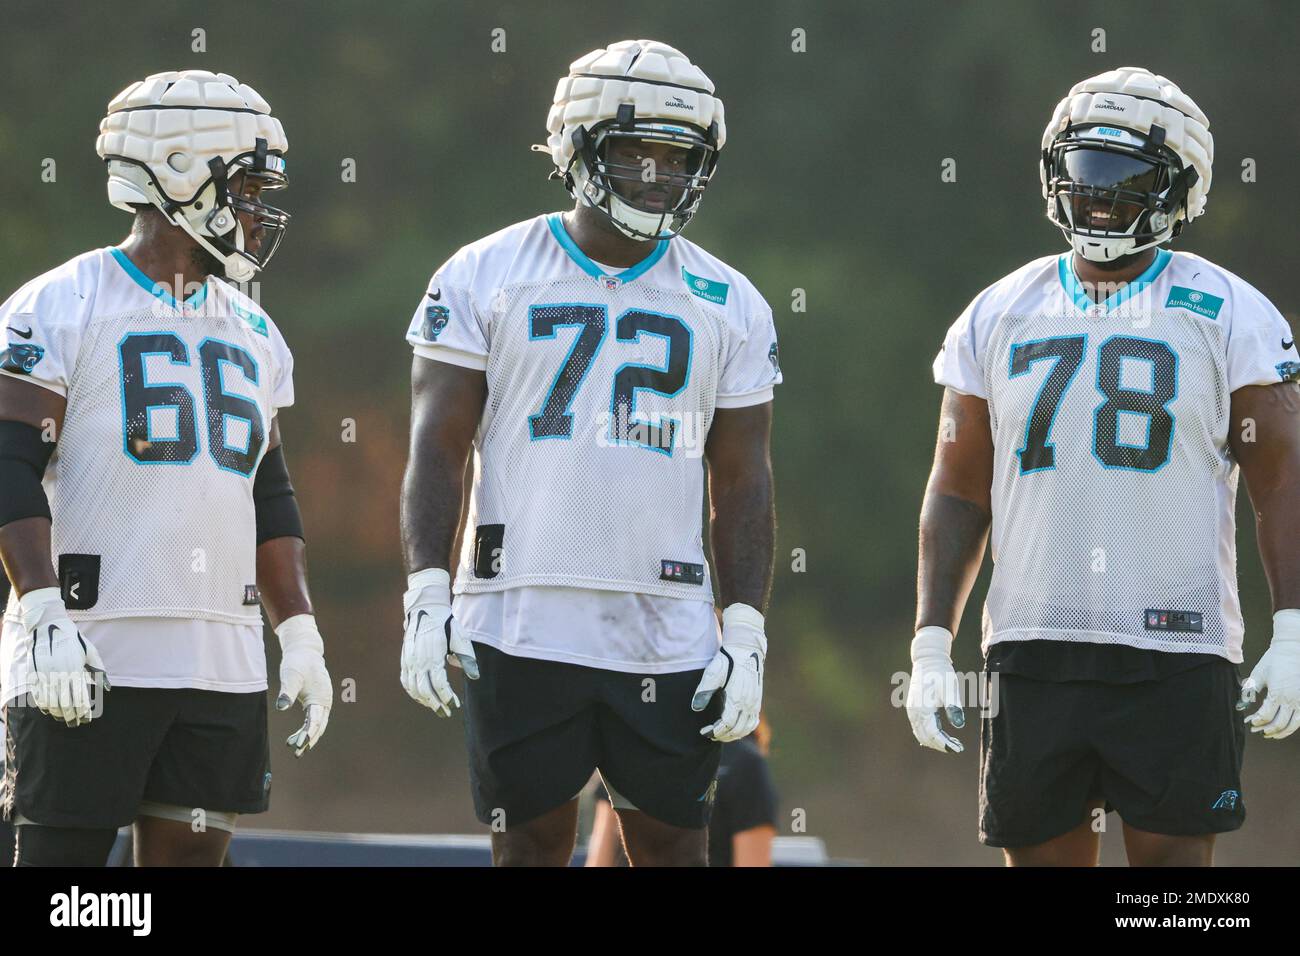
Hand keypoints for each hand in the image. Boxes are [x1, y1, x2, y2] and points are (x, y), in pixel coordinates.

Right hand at [22, 587, 107, 726]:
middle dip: (71, 716)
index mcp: (75, 668)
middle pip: (65, 703)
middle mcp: (59, 674)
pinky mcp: (33, 674)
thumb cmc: (73, 639)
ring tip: (63, 719)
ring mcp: (44, 675)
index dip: (83, 711)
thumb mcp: (90, 651)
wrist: (48, 625)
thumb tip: (106, 688)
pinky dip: (43, 706)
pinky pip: (38, 695)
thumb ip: (98, 669)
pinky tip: (49, 710)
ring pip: (50, 702)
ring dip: (57, 713)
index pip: (80, 697)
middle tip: (75, 723)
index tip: (87, 718)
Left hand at [275, 614, 332, 756]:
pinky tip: (296, 736)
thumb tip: (281, 707)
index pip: (315, 720)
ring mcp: (322, 701)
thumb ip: (287, 692)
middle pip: (319, 726)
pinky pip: (314, 719)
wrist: (305, 651)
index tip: (300, 745)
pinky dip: (307, 728)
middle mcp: (325, 701)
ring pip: (317, 724)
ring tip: (294, 747)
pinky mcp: (317, 700)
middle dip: (309, 740)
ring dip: (308, 736)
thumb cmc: (297, 663)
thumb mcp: (290, 676)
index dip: (308, 734)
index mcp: (321, 697)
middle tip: (297, 753)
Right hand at [401, 568, 478, 716]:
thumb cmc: (446, 624)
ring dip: (424, 700)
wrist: (426, 609)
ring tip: (436, 707)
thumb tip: (475, 677)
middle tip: (446, 713)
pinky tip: (421, 697)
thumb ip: (467, 658)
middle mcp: (418, 660)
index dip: (446, 697)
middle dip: (436, 704)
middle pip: (425, 690)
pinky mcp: (405, 659)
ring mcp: (409, 660)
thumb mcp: (460, 637)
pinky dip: (412, 692)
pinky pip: (405, 681)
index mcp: (433, 655)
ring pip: (413, 688)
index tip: (455, 705)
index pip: (438, 683)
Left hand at [692, 603, 765, 741]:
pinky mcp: (757, 699)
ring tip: (721, 733)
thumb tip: (695, 708)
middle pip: (737, 730)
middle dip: (723, 736)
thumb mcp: (712, 672)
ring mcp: (755, 702)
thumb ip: (703, 691)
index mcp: (737, 698)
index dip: (715, 731)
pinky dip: (745, 728)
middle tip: (710, 734)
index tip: (704, 731)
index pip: (727, 724)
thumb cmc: (727, 659)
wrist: (746, 648)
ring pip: (747, 728)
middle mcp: (748, 703)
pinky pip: (754, 721)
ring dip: (734, 734)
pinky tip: (736, 727)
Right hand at [906, 626, 965, 752]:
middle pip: (925, 737)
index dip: (945, 744)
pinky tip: (941, 736)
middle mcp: (914, 712)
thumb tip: (959, 725)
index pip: (933, 734)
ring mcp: (912, 710)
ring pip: (921, 734)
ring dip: (935, 741)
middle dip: (941, 745)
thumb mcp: (950, 688)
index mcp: (922, 708)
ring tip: (952, 742)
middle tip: (958, 747)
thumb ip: (953, 706)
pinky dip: (929, 735)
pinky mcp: (913, 708)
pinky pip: (919, 728)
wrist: (928, 659)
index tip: (959, 749)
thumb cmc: (941, 672)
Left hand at [1237, 609, 1299, 739]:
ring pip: (1293, 725)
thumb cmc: (1273, 660)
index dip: (1256, 722)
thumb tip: (1241, 704)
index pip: (1266, 716)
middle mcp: (1291, 700)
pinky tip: (1284, 726)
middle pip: (1279, 724)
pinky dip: (1292, 726)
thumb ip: (1250, 690)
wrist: (1293, 649)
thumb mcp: (1258, 674)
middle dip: (1266, 729)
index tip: (1249, 721)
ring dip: (1281, 732)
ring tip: (1270, 734)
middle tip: (1257, 730)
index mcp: (1277, 694)